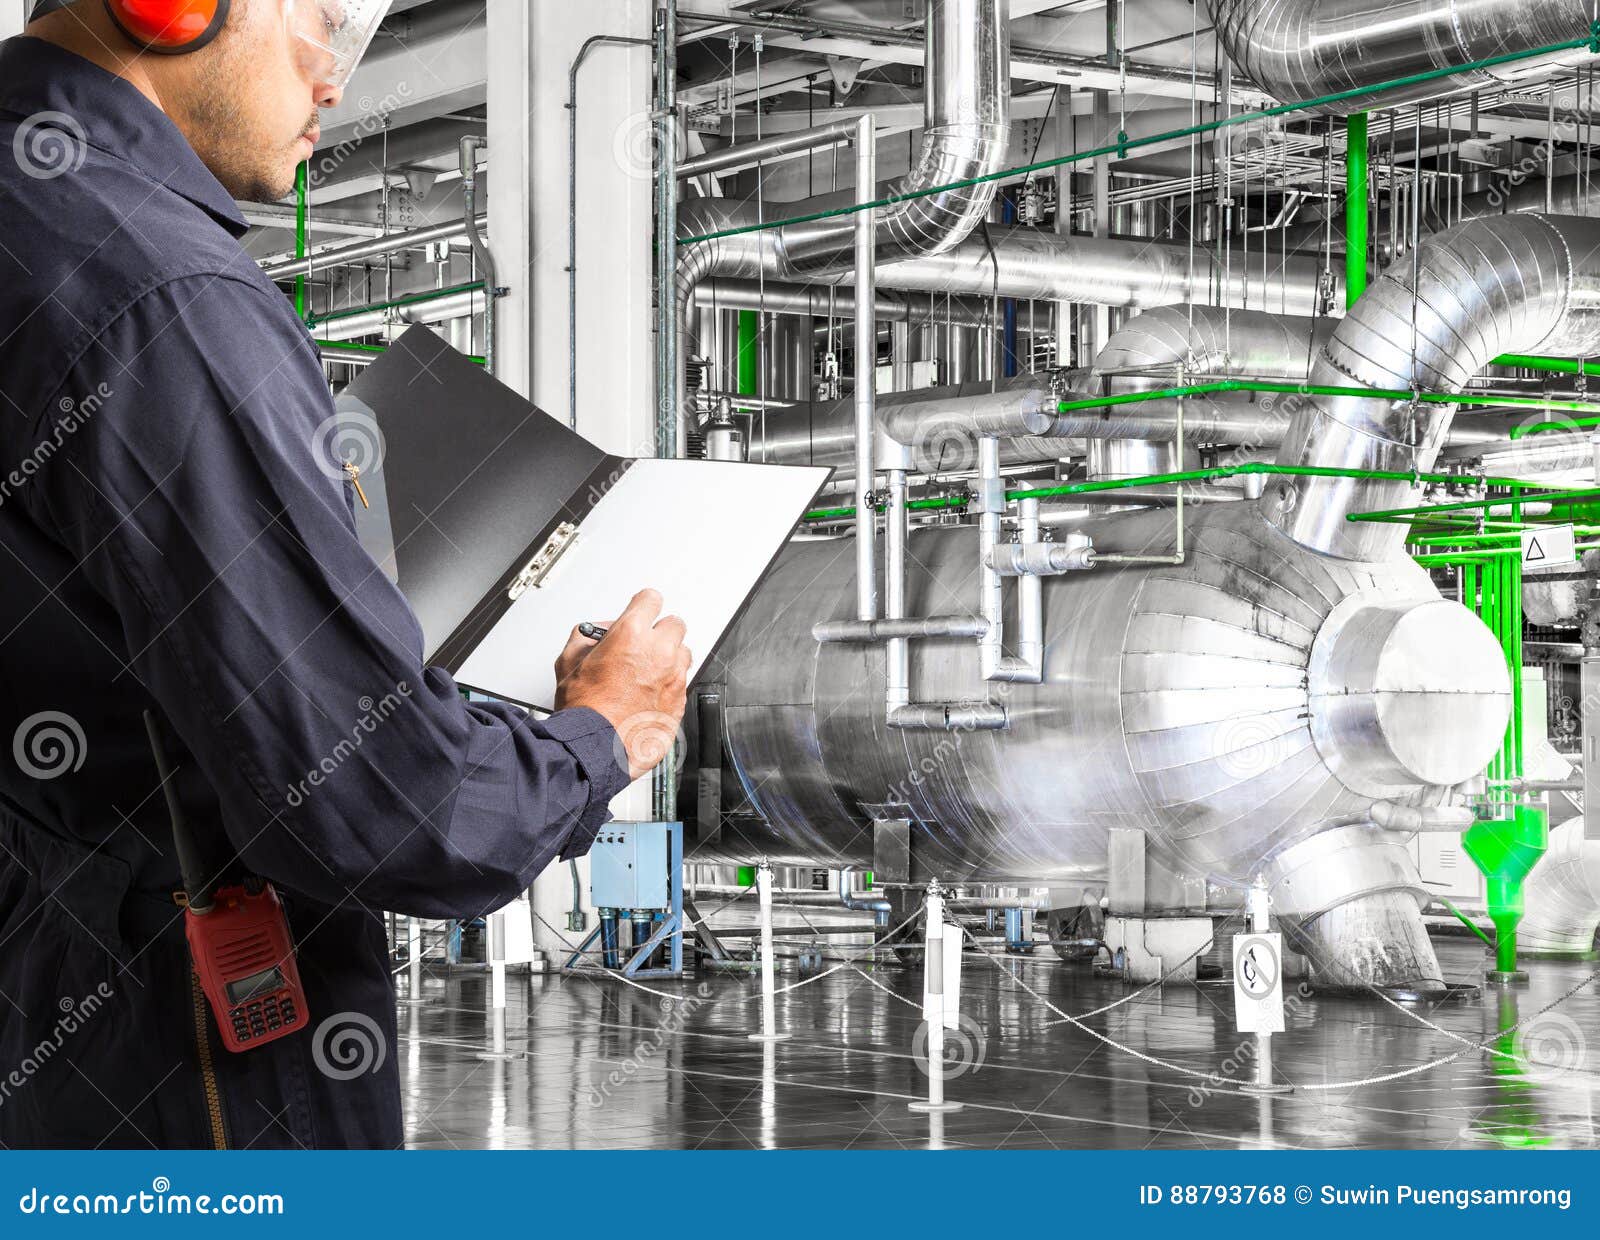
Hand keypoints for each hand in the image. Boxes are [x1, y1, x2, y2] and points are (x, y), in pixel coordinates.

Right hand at [553, 589, 691, 780]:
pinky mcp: (680, 700)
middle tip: (643, 643)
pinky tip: (650, 693)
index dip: (642, 605)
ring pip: (682, 652)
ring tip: (648, 671)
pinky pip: (682, 680)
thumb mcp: (568, 663)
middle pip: (674, 623)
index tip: (640, 611)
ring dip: (669, 656)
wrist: (597, 748)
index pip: (651, 599)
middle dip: (659, 631)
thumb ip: (585, 639)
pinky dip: (670, 683)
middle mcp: (659, 652)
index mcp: (631, 634)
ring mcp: (673, 676)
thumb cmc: (584, 712)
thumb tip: (594, 635)